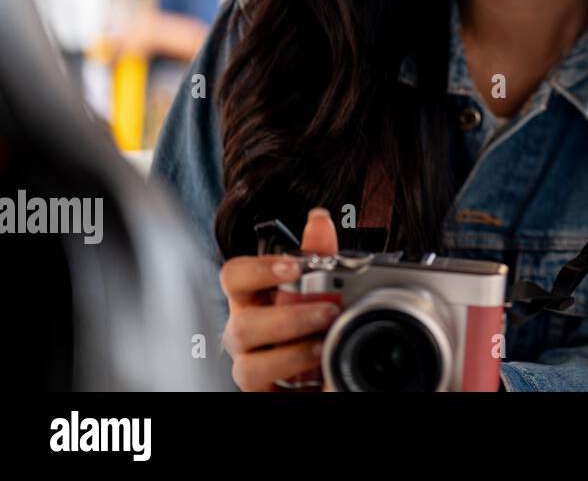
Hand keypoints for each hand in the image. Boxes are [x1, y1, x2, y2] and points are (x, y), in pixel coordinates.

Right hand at [220, 208, 340, 391]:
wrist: (316, 366)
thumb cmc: (308, 319)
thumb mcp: (316, 286)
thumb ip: (318, 254)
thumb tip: (319, 218)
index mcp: (252, 299)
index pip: (234, 276)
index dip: (258, 270)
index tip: (292, 266)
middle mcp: (243, 333)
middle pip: (242, 327)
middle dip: (288, 319)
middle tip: (328, 311)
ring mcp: (249, 366)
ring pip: (248, 367)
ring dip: (290, 356)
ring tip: (323, 347)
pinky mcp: (261, 394)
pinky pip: (265, 394)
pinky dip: (293, 382)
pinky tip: (319, 376)